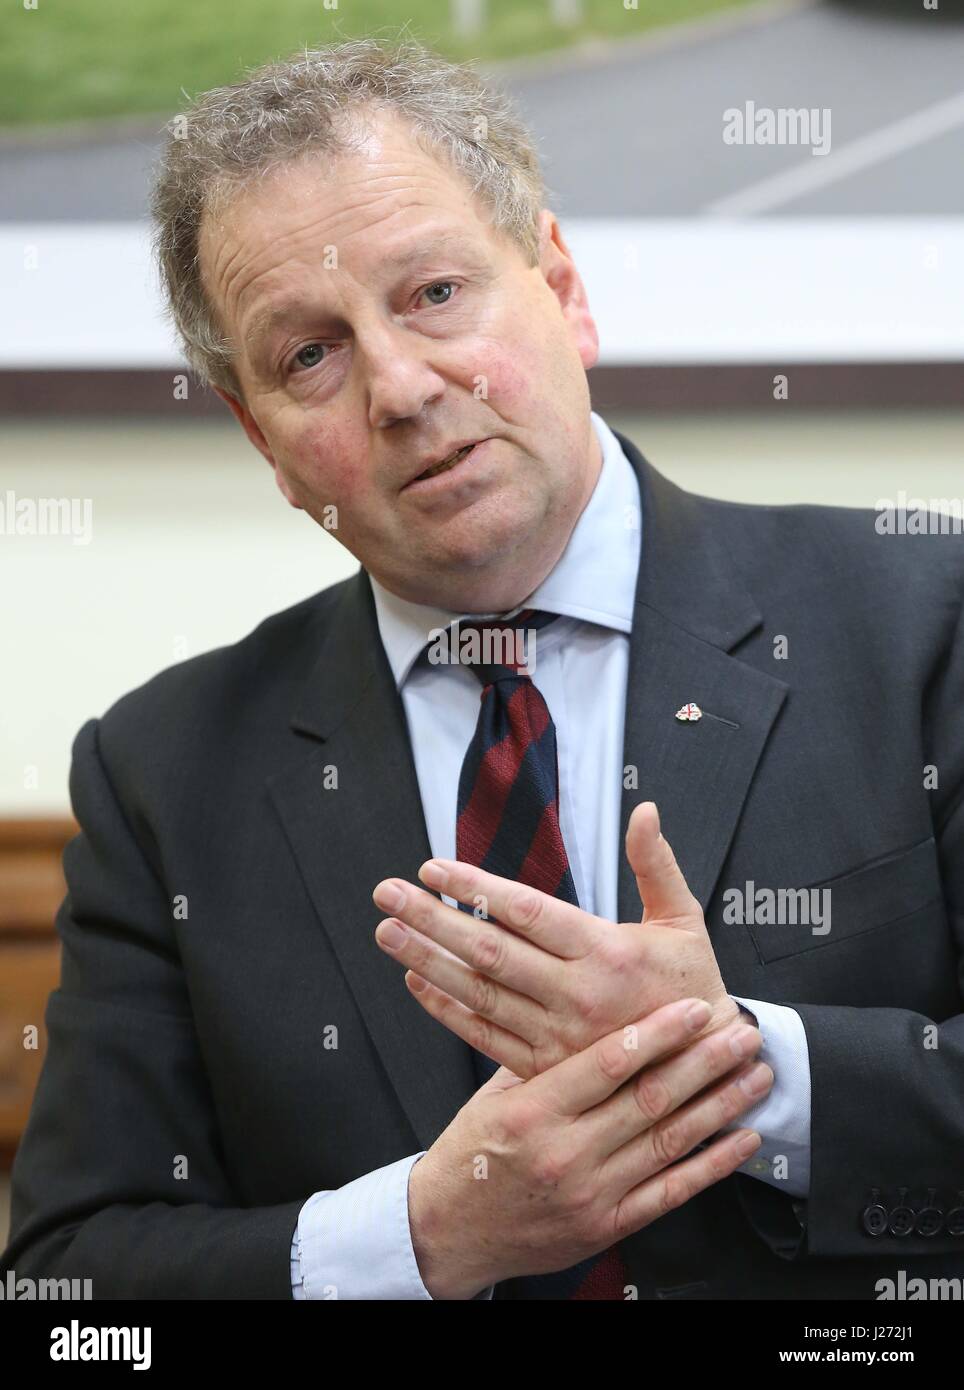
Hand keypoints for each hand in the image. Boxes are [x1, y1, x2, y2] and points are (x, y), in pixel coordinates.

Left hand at [373, 801, 740, 1077]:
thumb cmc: (693, 986)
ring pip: (479, 993)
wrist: (706, 1072)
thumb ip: (656, 863)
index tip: (432, 868)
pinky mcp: (547, 1068)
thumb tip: (644, 810)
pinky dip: (447, 1010)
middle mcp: (577, 994)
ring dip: (427, 960)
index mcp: (607, 950)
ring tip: (386, 932)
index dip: (475, 888)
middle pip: (490, 951)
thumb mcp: (684, 920)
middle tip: (387, 892)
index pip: (526, 912)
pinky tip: (416, 982)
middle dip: (432, 919)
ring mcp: (558, 1036)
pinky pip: (486, 1037)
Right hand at [407, 996, 767, 1297]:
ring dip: (720, 1105)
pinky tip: (742, 1141)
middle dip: (705, 1061)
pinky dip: (713, 1165)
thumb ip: (546, 1057)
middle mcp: (567, 1152)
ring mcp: (593, 1193)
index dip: (658, 1032)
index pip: (608, 1063)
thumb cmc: (474, 1153)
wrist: (451, 1229)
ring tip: (754, 1076)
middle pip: (651, 1099)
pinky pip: (672, 1192)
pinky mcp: (609, 1224)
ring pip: (670, 1142)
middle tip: (742, 1033)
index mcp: (535, 1111)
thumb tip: (593, 1007)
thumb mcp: (496, 1094)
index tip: (694, 1008)